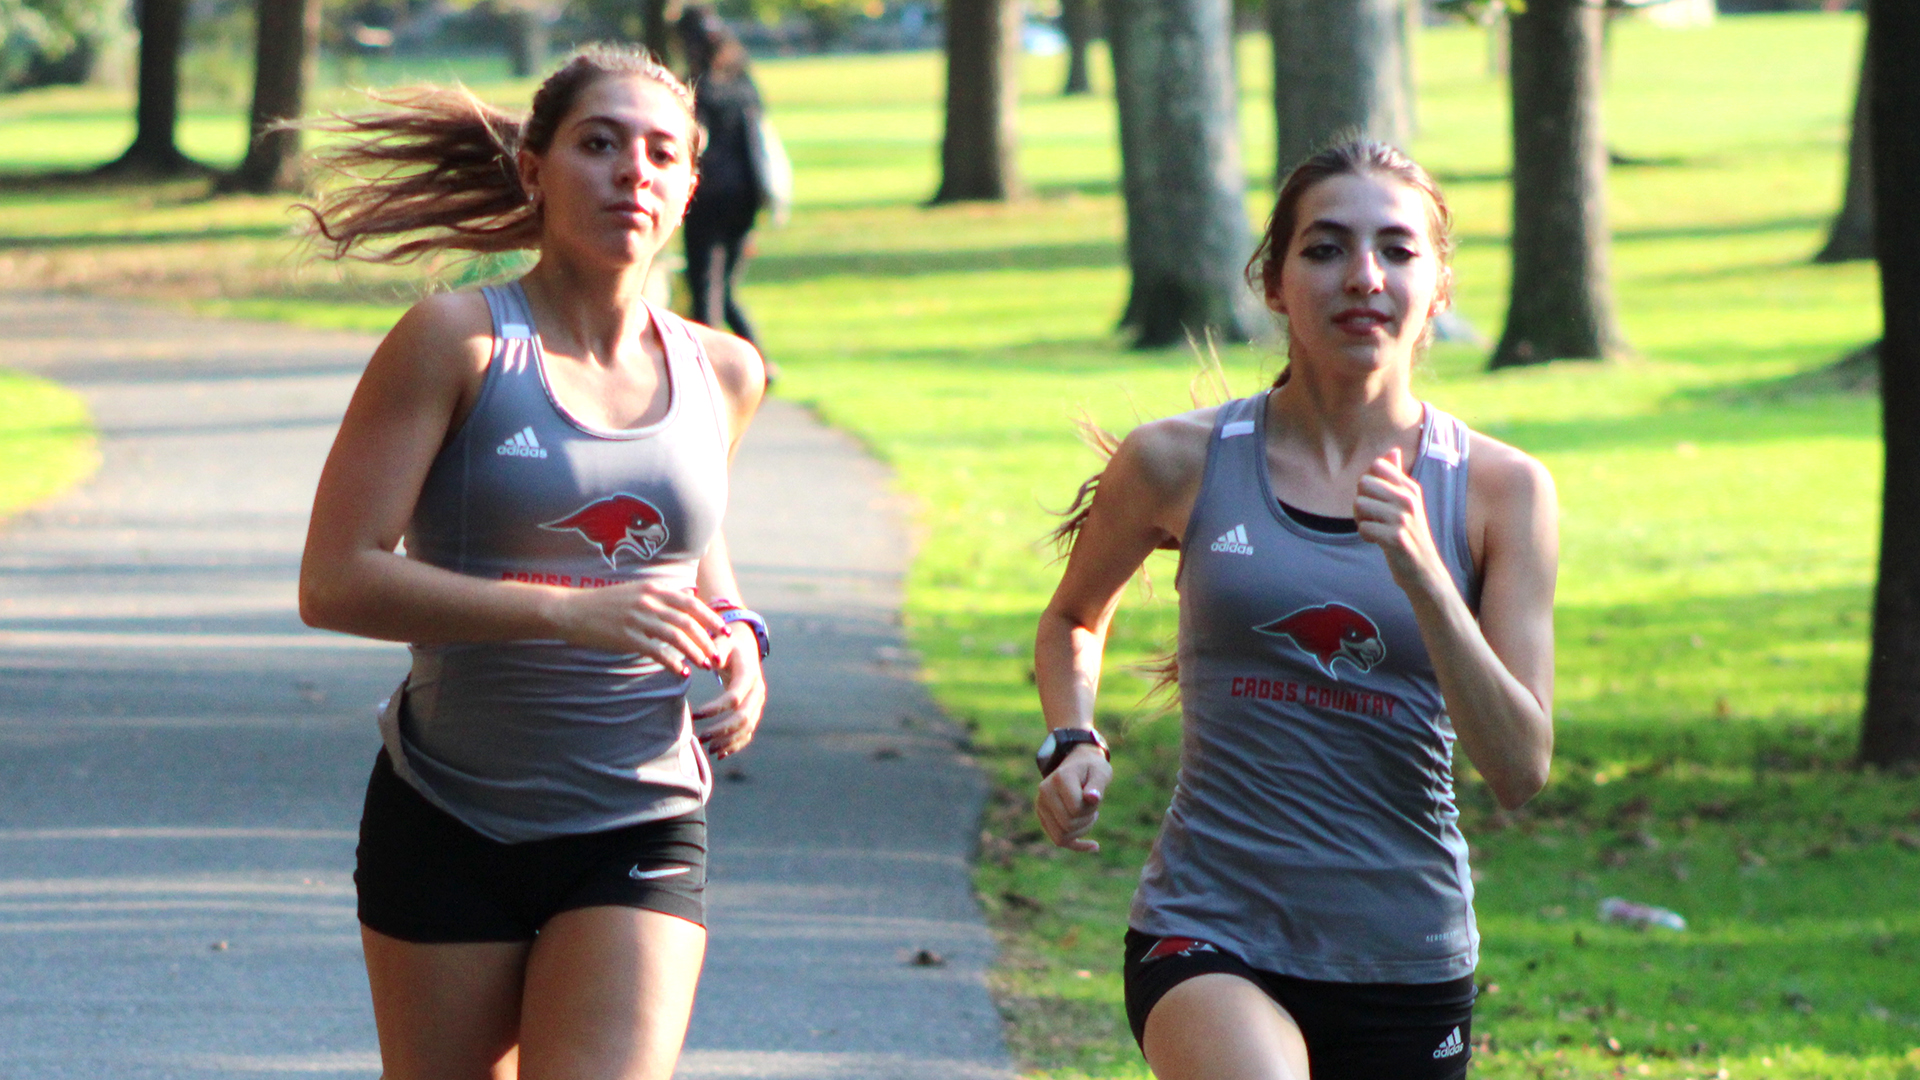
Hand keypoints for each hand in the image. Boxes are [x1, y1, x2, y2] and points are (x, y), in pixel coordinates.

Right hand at [557, 583, 725, 674]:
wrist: (572, 610)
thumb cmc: (605, 603)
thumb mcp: (636, 591)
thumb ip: (660, 597)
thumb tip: (687, 601)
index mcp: (653, 588)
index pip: (691, 603)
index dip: (711, 618)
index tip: (724, 631)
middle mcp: (648, 601)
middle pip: (688, 622)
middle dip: (707, 640)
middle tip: (718, 655)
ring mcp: (637, 619)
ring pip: (676, 638)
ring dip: (695, 653)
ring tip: (705, 665)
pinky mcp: (626, 637)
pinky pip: (656, 652)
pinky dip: (673, 663)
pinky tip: (681, 672)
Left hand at [693, 622, 765, 758]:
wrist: (745, 647)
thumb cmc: (727, 644)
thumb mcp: (721, 642)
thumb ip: (716, 650)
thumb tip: (711, 662)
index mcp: (749, 674)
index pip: (734, 697)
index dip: (715, 709)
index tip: (695, 714)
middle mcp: (758, 691)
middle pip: (744, 717)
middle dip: (722, 730)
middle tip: (701, 737)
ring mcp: (758, 703)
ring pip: (748, 728)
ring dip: (729, 741)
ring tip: (708, 748)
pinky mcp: (755, 711)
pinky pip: (748, 732)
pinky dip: (736, 745)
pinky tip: (720, 754)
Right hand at [1035, 743, 1112, 853]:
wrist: (1078, 764)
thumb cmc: (1092, 768)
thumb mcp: (1101, 772)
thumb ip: (1097, 785)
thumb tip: (1092, 798)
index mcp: (1059, 778)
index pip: (1075, 809)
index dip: (1091, 808)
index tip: (1095, 797)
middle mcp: (1045, 791)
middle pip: (1067, 825)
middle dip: (1086, 820)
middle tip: (1093, 807)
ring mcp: (1041, 805)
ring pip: (1061, 837)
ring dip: (1082, 831)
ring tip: (1089, 816)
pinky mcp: (1043, 816)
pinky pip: (1058, 840)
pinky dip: (1077, 846)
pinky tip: (1095, 846)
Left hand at [1354, 447, 1444, 593]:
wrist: (1424, 569)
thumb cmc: (1409, 533)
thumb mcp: (1407, 502)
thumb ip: (1397, 476)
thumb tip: (1392, 450)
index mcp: (1410, 488)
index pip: (1376, 465)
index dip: (1367, 482)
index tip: (1376, 499)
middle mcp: (1408, 499)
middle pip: (1363, 484)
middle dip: (1361, 501)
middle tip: (1373, 517)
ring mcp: (1403, 518)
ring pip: (1359, 505)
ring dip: (1361, 520)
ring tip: (1376, 529)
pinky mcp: (1396, 538)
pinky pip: (1363, 528)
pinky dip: (1365, 536)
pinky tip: (1378, 541)